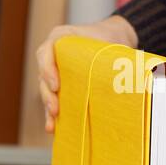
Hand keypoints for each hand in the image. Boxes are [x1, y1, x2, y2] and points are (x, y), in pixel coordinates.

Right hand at [36, 14, 136, 132]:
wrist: (111, 37)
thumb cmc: (107, 37)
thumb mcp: (107, 41)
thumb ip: (107, 54)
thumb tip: (122, 77)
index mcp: (60, 38)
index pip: (45, 53)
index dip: (47, 70)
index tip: (56, 86)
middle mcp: (52, 54)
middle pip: (43, 75)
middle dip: (47, 95)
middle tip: (55, 109)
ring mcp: (54, 70)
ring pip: (46, 90)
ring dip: (48, 108)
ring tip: (52, 125)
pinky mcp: (60, 83)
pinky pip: (54, 98)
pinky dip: (53, 113)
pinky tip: (53, 128)